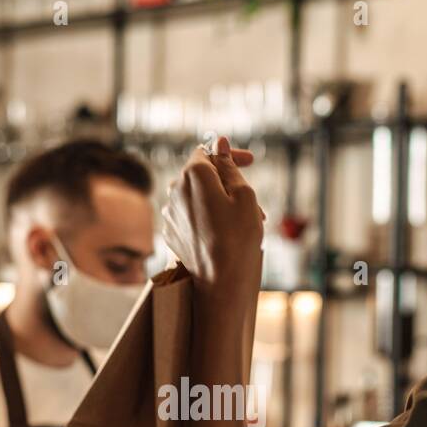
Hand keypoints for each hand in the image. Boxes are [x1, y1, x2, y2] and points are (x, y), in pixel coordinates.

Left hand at [161, 136, 264, 300]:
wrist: (221, 283)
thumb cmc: (238, 238)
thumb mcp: (244, 195)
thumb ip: (229, 166)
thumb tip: (219, 143)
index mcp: (193, 174)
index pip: (208, 151)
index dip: (230, 155)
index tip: (250, 163)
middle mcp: (174, 189)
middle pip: (202, 176)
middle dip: (228, 184)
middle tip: (256, 204)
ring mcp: (170, 212)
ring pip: (197, 197)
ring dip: (220, 203)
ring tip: (246, 223)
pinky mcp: (170, 232)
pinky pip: (191, 215)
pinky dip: (208, 218)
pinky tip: (226, 235)